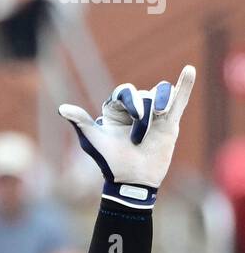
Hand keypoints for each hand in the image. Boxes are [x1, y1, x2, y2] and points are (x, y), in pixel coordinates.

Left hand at [58, 65, 195, 206]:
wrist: (132, 182)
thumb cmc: (111, 163)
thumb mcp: (94, 142)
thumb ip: (81, 123)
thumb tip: (62, 108)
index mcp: (117, 110)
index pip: (126, 92)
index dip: (131, 99)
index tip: (135, 114)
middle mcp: (136, 109)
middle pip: (145, 95)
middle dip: (144, 114)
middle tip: (139, 138)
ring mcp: (154, 115)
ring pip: (162, 93)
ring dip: (162, 101)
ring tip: (161, 115)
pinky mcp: (170, 122)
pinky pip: (180, 99)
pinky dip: (185, 85)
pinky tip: (190, 70)